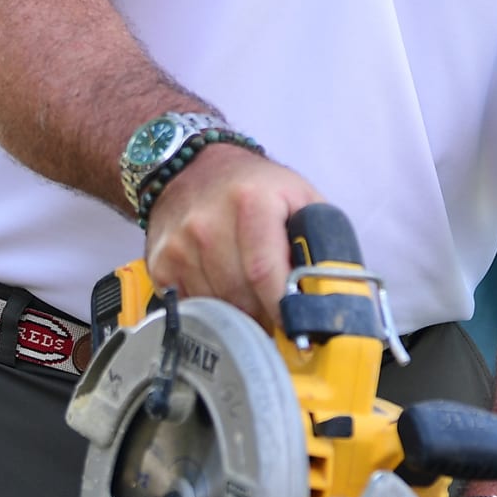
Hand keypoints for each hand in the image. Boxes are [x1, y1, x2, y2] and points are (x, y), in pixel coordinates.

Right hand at [143, 145, 324, 328]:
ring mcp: (180, 244)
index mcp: (250, 202)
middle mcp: (208, 222)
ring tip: (253, 302)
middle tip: (279, 319)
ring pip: (216, 306)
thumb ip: (321, 239)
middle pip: (240, 296)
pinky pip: (191, 304)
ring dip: (239, 314)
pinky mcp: (160, 262)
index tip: (296, 330)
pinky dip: (212, 309)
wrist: (194, 165)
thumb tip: (335, 292)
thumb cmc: (255, 186)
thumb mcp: (299, 196)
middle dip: (264, 316)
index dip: (282, 308)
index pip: (264, 272)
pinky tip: (223, 292)